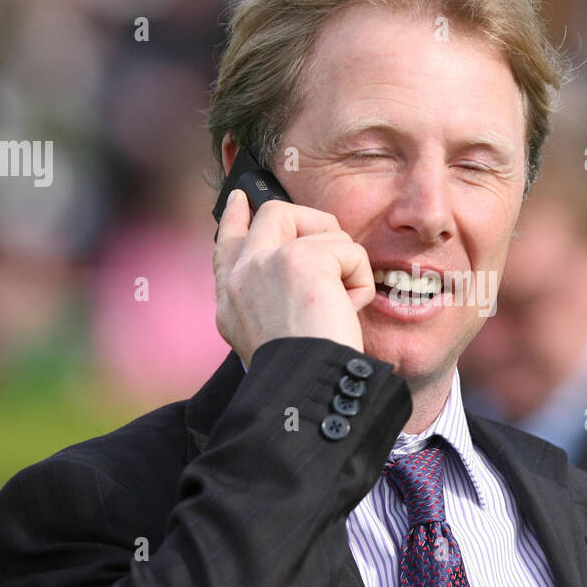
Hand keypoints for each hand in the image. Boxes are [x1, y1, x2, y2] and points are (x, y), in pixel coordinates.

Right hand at [213, 189, 373, 367]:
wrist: (306, 387)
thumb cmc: (302, 371)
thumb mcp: (271, 333)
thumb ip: (271, 297)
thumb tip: (299, 265)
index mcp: (231, 300)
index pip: (227, 243)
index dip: (235, 218)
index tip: (239, 199)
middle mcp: (241, 277)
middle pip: (273, 213)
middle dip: (312, 222)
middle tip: (333, 244)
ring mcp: (267, 262)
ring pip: (321, 228)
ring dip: (344, 262)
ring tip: (341, 301)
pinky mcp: (301, 259)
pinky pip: (348, 250)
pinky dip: (359, 279)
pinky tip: (349, 307)